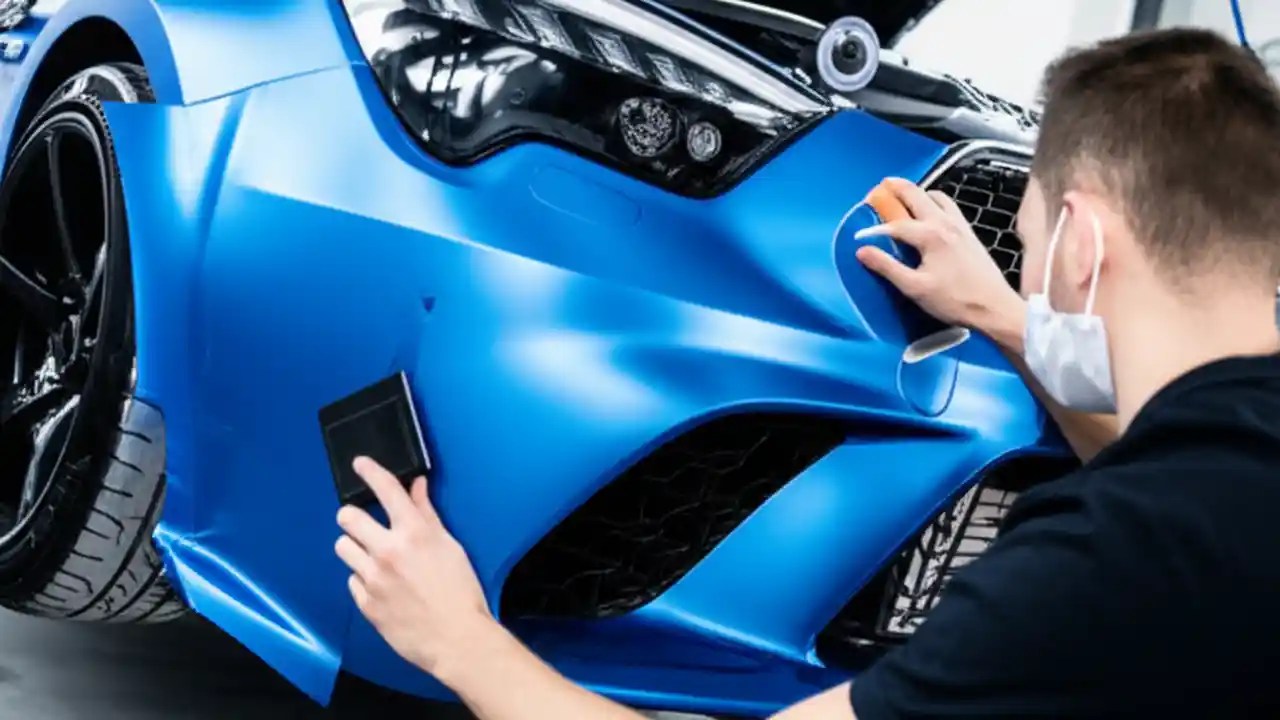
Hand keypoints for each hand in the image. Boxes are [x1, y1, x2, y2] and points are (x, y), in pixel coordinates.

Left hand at [335, 457, 495, 680]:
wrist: (456, 639)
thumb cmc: (460, 593)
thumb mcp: (449, 546)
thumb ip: (427, 514)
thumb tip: (416, 488)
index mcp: (414, 533)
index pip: (386, 490)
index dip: (370, 471)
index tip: (360, 464)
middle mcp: (388, 551)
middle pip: (348, 517)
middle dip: (353, 516)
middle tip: (363, 524)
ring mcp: (373, 578)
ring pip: (343, 547)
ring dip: (355, 548)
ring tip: (372, 558)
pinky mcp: (365, 603)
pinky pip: (352, 580)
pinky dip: (363, 579)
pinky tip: (382, 586)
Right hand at [855, 178, 1025, 349]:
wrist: (993, 307)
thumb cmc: (953, 300)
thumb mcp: (915, 288)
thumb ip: (887, 267)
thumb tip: (862, 251)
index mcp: (929, 235)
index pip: (895, 224)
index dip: (874, 229)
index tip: (859, 236)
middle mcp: (944, 222)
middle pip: (916, 195)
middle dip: (896, 188)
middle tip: (880, 186)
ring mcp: (959, 225)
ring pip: (936, 196)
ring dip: (918, 192)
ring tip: (904, 197)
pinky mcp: (969, 232)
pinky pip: (949, 206)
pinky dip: (934, 201)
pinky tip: (930, 213)